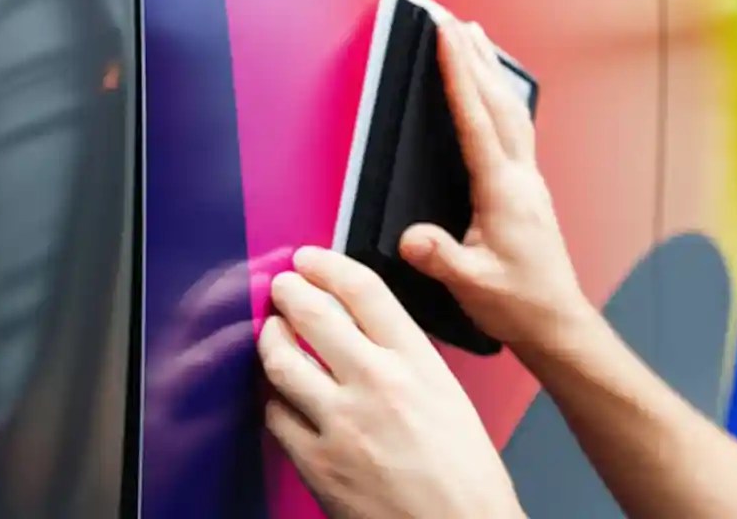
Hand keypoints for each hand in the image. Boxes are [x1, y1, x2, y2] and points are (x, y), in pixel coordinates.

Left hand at [258, 246, 524, 518]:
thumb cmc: (465, 477)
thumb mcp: (448, 396)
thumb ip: (404, 359)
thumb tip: (360, 329)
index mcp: (418, 363)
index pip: (363, 290)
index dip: (327, 265)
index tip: (309, 259)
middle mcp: (377, 384)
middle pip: (313, 314)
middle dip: (288, 292)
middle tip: (282, 287)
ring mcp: (341, 423)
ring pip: (281, 361)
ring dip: (270, 339)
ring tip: (272, 333)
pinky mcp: (315, 462)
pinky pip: (275, 414)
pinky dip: (274, 398)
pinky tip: (280, 394)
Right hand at [399, 18, 590, 349]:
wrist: (556, 321)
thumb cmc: (515, 304)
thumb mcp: (472, 285)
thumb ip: (441, 258)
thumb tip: (410, 237)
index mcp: (502, 190)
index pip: (475, 120)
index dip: (457, 75)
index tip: (444, 35)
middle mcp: (519, 176)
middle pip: (497, 102)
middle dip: (472, 57)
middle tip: (453, 19)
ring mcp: (527, 180)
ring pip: (510, 110)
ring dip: (490, 71)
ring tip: (475, 37)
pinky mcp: (527, 188)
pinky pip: (514, 126)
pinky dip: (500, 97)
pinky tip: (495, 94)